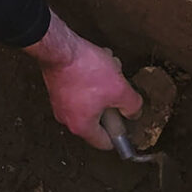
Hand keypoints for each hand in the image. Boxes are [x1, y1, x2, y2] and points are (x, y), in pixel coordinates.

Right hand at [23, 12, 142, 147]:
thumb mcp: (120, 89)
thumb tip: (133, 113)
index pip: (104, 142)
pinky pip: (80, 89)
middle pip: (98, 119)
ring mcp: (59, 102)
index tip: (127, 122)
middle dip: (111, 102)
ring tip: (109, 70)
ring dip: (103, 87)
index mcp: (81, 126)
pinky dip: (90, 78)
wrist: (61, 49)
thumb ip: (132, 106)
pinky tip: (97, 63)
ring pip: (91, 100)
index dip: (120, 133)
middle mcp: (66, 118)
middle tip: (118, 89)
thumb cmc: (86, 70)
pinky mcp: (57, 87)